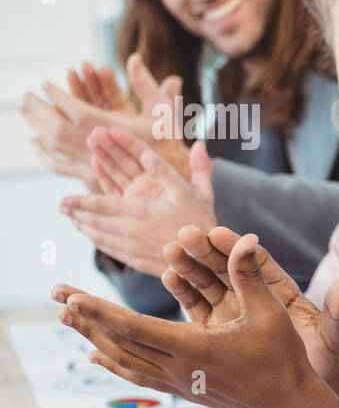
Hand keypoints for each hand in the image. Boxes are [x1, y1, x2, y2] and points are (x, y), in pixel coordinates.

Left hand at [22, 54, 185, 187]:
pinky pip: (60, 166)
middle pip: (60, 128)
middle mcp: (103, 148)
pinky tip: (35, 143)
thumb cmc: (168, 139)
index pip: (79, 110)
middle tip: (26, 96)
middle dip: (41, 110)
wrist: (171, 174)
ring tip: (27, 111)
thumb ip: (145, 84)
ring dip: (39, 126)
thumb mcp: (163, 108)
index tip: (45, 84)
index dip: (60, 96)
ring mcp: (94, 163)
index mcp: (119, 130)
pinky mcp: (89, 175)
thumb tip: (133, 58)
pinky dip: (44, 155)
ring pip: (57, 145)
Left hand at [50, 233, 320, 407]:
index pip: (134, 328)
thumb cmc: (283, 360)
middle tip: (57, 298)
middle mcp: (178, 369)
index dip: (101, 311)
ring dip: (93, 338)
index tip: (73, 296)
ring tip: (68, 321)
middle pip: (119, 343)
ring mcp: (178, 382)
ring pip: (123, 360)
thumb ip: (250, 276)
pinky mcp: (184, 388)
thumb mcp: (269, 313)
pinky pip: (138, 373)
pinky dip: (113, 362)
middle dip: (86, 319)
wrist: (288, 407)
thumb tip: (246, 238)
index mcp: (194, 349)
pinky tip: (98, 355)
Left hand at [60, 129, 217, 276]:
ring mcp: (132, 246)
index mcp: (143, 211)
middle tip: (61, 205)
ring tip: (71, 217)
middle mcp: (133, 229)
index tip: (64, 198)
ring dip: (82, 225)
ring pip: (99, 234)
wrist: (207, 262)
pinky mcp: (135, 260)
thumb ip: (196, 169)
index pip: (103, 202)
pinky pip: (108, 248)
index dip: (82, 200)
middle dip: (77, 210)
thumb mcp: (200, 195)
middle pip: (96, 218)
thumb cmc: (203, 226)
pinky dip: (96, 239)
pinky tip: (89, 233)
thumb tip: (198, 144)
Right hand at [163, 224, 338, 382]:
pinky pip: (199, 308)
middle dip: (207, 251)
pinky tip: (169, 279)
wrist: (308, 390)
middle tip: (186, 234)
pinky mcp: (220, 331)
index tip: (218, 233)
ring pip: (210, 284)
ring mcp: (236, 313)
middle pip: (229, 268)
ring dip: (191, 268)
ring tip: (171, 252)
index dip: (238, 248)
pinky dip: (185, 294)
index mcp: (283, 292)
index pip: (258, 263)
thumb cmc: (325, 360)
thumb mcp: (335, 336)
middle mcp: (256, 297)